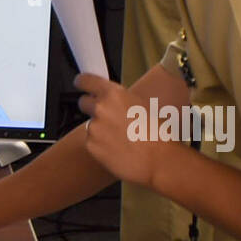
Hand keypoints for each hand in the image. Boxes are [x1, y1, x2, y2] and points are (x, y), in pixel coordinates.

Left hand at [75, 72, 171, 188]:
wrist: (159, 160)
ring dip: (99, 129)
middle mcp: (100, 108)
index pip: (85, 80)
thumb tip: (109, 98)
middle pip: (83, 102)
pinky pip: (91, 141)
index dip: (82, 82)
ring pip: (90, 124)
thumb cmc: (156, 134)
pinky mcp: (91, 146)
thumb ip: (119, 99)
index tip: (80, 84)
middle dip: (91, 108)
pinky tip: (117, 149)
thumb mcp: (140, 105)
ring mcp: (94, 128)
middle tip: (108, 118)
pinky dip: (100, 145)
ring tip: (120, 138)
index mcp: (113, 94)